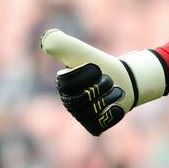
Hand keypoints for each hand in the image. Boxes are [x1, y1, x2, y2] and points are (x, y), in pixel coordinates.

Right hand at [41, 29, 166, 136]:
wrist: (124, 80)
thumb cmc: (100, 64)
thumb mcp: (81, 51)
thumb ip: (62, 43)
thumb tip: (45, 41)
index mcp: (63, 85)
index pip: (68, 84)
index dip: (86, 75)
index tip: (97, 67)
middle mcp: (69, 103)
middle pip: (81, 100)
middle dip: (100, 86)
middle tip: (109, 79)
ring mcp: (82, 117)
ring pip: (93, 113)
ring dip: (110, 97)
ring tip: (117, 89)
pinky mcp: (95, 126)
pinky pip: (102, 124)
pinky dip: (114, 113)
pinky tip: (118, 104)